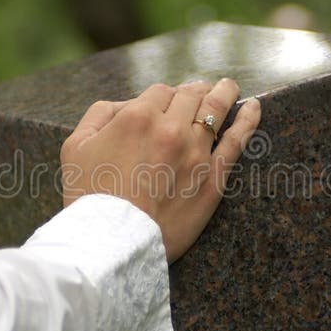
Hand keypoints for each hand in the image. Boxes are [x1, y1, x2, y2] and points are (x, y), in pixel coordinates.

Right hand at [60, 79, 260, 262]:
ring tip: (230, 87)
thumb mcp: (76, 146)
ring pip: (215, 110)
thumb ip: (99, 114)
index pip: (159, 91)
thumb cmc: (88, 197)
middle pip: (190, 96)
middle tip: (202, 88)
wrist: (112, 243)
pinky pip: (237, 141)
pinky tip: (255, 107)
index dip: (162, 96)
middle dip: (195, 90)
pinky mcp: (213, 179)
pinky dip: (248, 120)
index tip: (166, 102)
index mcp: (137, 116)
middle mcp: (170, 128)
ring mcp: (196, 152)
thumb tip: (126, 104)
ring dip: (224, 93)